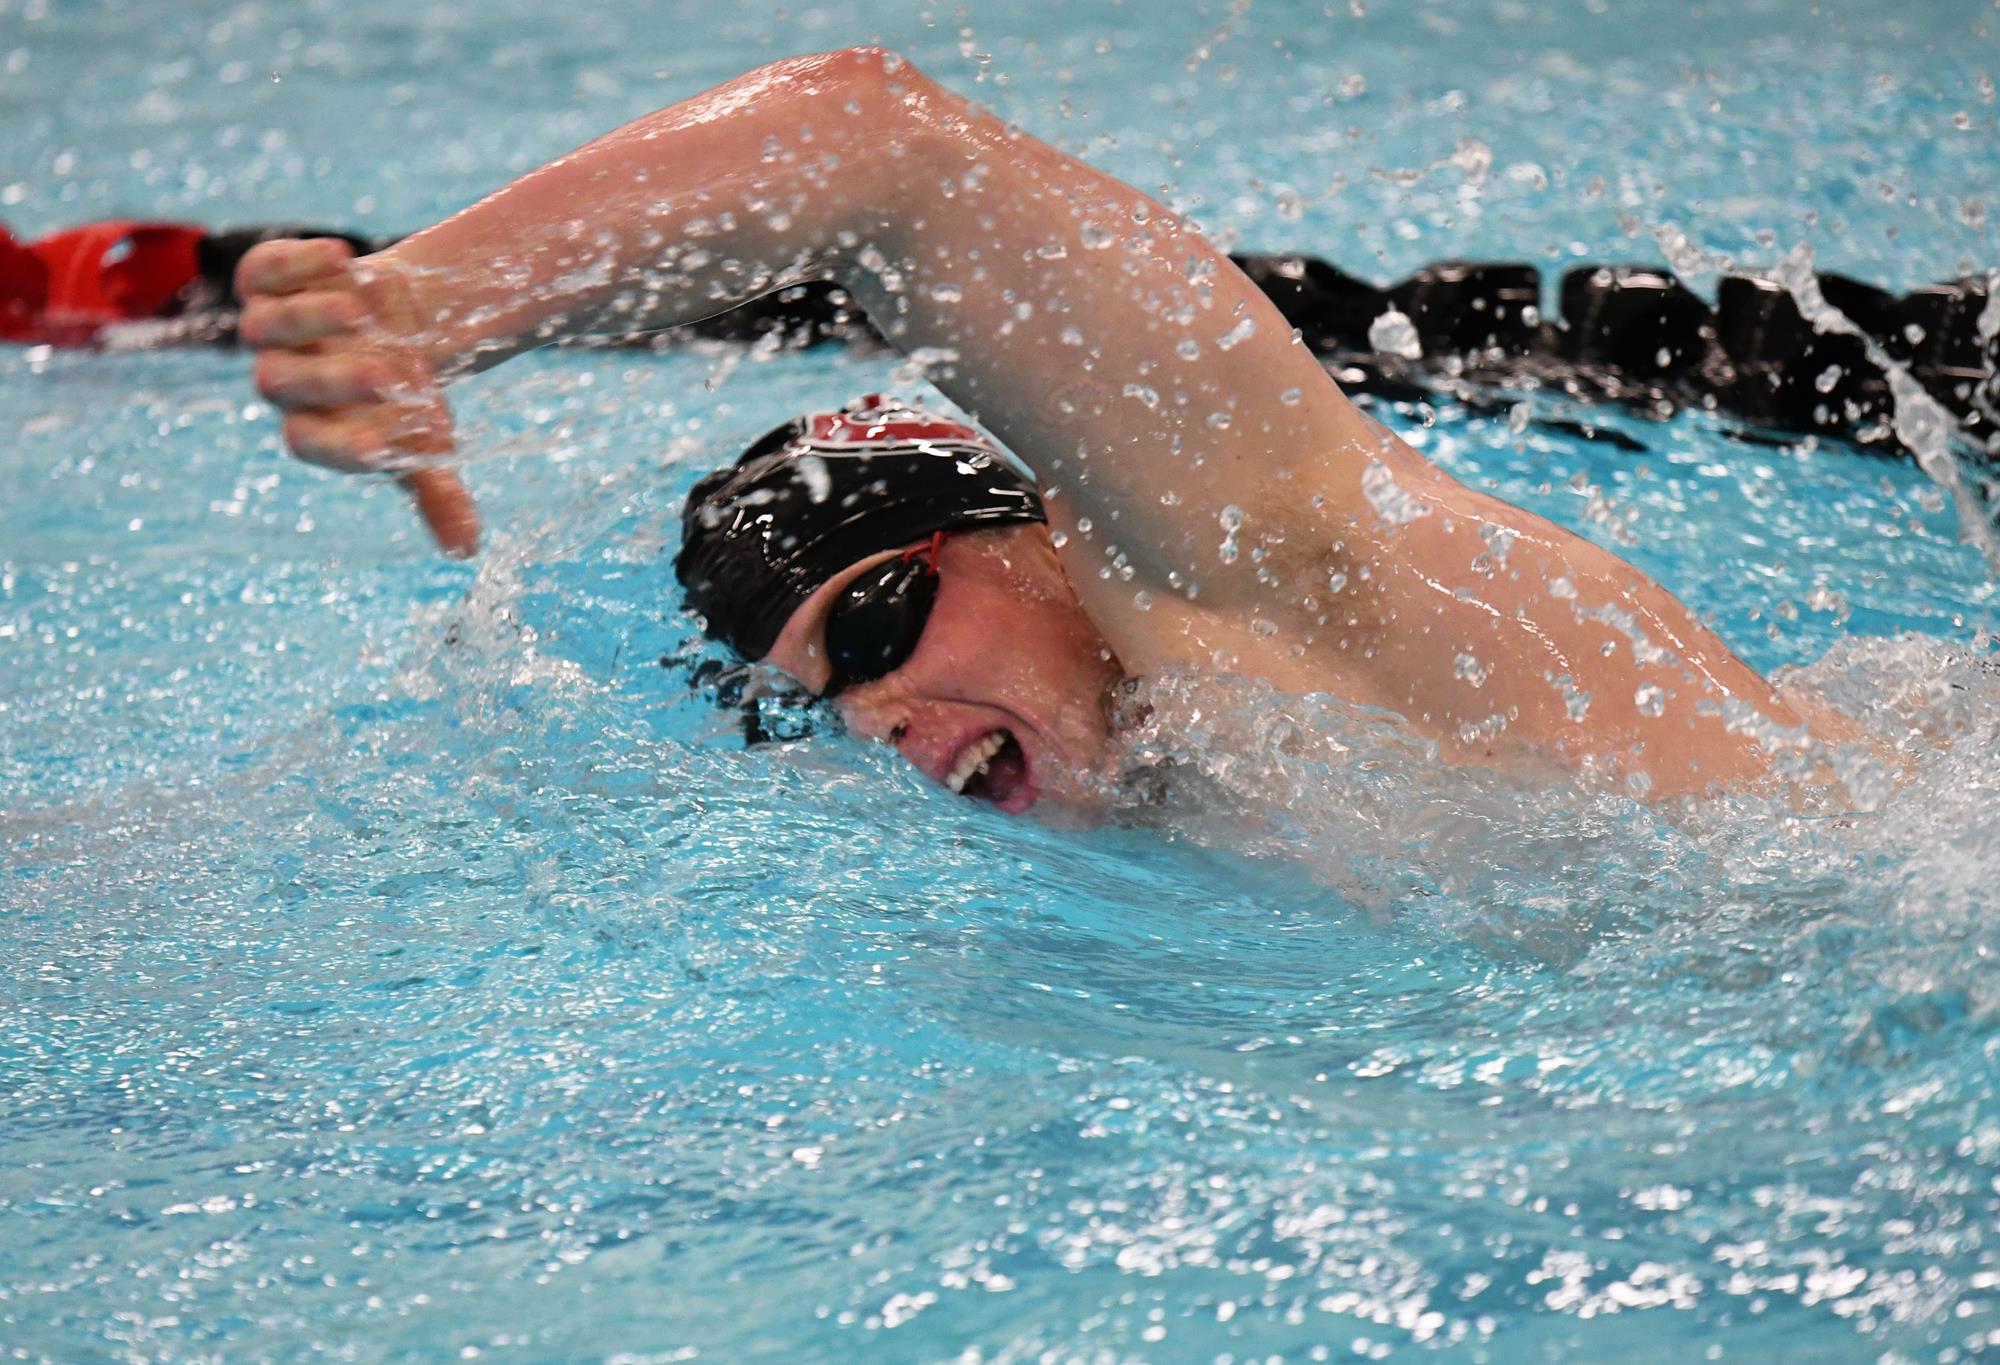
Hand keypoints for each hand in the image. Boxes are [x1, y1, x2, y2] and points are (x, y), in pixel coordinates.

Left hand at [238, 237, 479, 557]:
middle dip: (333, 378)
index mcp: (311, 425)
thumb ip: (437, 494)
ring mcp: (267, 327)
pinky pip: (259, 273)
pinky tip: (343, 259)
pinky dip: (296, 264)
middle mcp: (280, 378)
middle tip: (389, 374)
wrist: (388, 323)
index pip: (308, 441)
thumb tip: (467, 552)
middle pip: (281, 384)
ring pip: (264, 328)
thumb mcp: (424, 441)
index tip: (384, 447)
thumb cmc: (403, 393)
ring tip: (364, 312)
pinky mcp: (264, 280)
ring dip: (313, 318)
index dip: (340, 445)